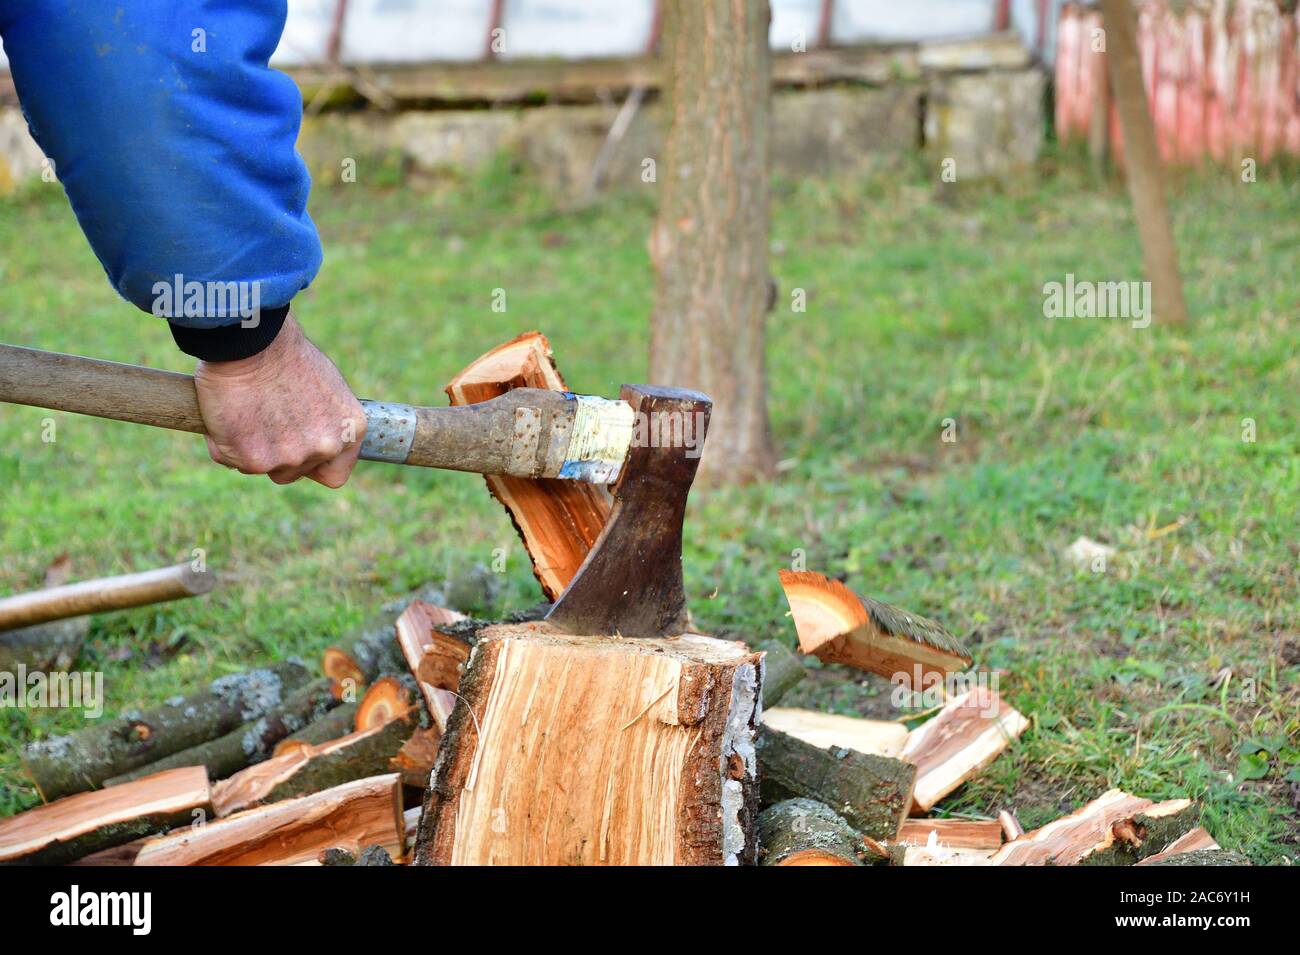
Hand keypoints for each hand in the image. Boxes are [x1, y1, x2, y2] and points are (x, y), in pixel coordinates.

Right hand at [193, 314, 366, 486]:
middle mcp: (326, 448)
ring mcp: (291, 457)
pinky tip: (228, 412)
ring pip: (262, 468)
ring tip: (246, 409)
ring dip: (249, 447)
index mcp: (350, 431)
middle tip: (263, 419)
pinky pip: (231, 460)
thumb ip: (324, 422)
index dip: (313, 464)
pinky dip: (223, 441)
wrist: (252, 340)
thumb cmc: (285, 353)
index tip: (296, 449)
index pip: (334, 473)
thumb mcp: (326, 387)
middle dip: (277, 453)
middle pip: (295, 472)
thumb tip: (311, 439)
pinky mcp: (254, 459)